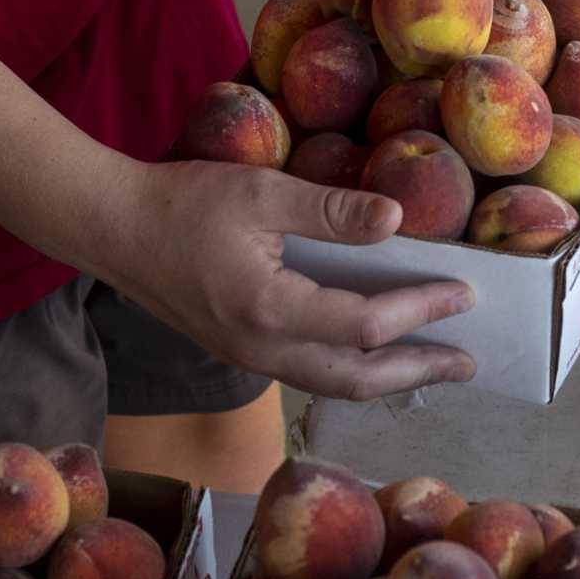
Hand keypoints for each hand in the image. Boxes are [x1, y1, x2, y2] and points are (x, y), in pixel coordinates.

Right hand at [90, 159, 477, 400]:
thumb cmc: (181, 202)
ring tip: (434, 365)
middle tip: (468, 362)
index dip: (420, 311)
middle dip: (417, 369)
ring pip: (332, 385)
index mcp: (269, 308)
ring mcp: (249, 357)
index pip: (364, 324)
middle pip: (355, 379)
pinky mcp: (242, 351)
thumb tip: (397, 219)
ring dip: (388, 378)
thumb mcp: (260, 193)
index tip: (464, 294)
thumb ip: (330, 210)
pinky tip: (375, 353)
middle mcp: (261, 348)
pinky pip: (310, 373)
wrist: (111, 228)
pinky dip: (353, 370)